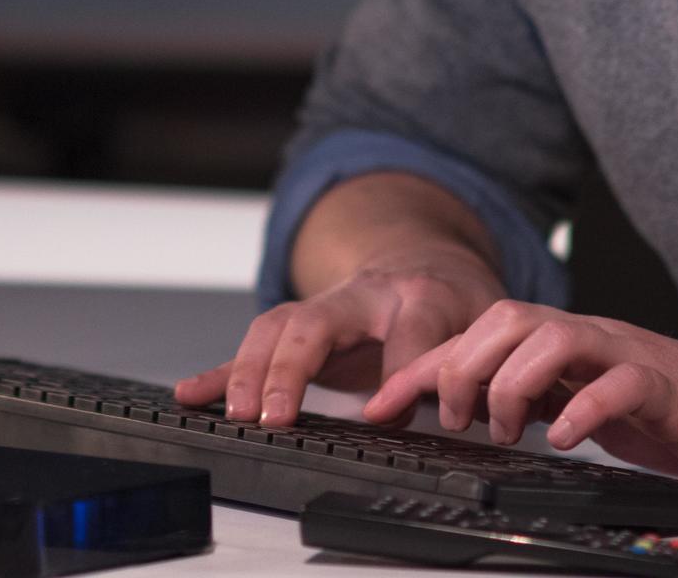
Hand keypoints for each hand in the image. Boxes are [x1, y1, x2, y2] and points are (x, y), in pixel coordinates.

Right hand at [173, 243, 501, 425]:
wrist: (430, 263)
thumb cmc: (456, 305)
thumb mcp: (484, 327)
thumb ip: (469, 363)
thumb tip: (443, 409)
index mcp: (420, 295)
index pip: (409, 329)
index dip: (400, 371)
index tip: (388, 413)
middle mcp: (363, 296)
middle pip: (317, 321)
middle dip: (291, 367)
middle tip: (274, 415)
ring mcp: (324, 310)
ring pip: (276, 328)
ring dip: (250, 371)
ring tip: (237, 413)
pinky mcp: (299, 333)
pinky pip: (255, 349)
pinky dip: (221, 373)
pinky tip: (193, 393)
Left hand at [364, 301, 677, 494]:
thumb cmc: (677, 416)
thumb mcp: (589, 409)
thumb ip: (541, 401)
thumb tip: (477, 415)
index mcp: (567, 346)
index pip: (482, 339)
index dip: (425, 369)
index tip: (380, 406)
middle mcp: (591, 340)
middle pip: (507, 318)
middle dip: (462, 364)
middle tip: (450, 417)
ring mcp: (627, 356)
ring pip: (552, 336)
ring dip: (512, 382)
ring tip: (505, 428)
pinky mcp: (665, 385)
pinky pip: (617, 382)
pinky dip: (582, 407)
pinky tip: (565, 436)